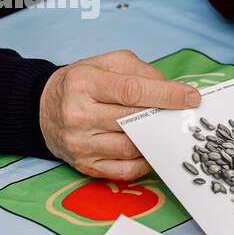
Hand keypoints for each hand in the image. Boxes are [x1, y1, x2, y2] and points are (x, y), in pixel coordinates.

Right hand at [40, 50, 200, 180]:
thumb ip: (140, 71)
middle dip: (164, 117)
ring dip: (156, 140)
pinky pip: (125, 170)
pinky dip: (145, 162)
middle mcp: (78, 114)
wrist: (42, 108)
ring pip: (132, 147)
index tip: (192, 98)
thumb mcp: (105, 64)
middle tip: (185, 116)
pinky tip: (151, 149)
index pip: (132, 91)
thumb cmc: (82, 84)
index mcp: (84, 83)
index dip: (166, 95)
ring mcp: (80, 144)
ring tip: (167, 130)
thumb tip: (171, 90)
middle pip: (134, 120)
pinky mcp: (85, 165)